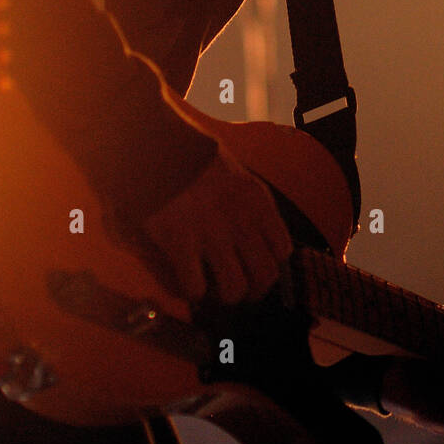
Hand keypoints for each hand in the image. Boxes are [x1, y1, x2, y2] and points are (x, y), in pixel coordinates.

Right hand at [113, 150, 292, 304]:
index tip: (256, 268)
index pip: (283, 250)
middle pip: (265, 276)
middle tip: (238, 289)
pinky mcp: (181, 243)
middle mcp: (242, 221)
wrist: (160, 147)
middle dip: (253, 291)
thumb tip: (257, 240)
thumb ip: (252, 208)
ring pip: (235, 289)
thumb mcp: (239, 178)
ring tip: (213, 291)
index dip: (271, 265)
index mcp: (259, 203)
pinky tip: (187, 283)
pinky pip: (196, 287)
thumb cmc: (197, 161)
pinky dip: (192, 292)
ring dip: (225, 296)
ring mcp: (212, 234)